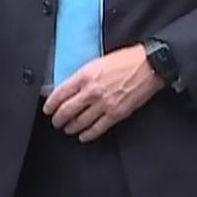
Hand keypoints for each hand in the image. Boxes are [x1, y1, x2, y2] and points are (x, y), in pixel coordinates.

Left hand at [42, 45, 163, 141]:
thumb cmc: (126, 60)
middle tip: (56, 122)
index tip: (48, 109)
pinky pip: (97, 128)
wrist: (149, 66)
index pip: (60, 94)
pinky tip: (83, 136)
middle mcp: (91, 91)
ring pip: (80, 122)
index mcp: (85, 76)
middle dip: (58, 119)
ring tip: (68, 129)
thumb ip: (83, 76)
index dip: (51, 104)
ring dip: (71, 128)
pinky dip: (87, 135)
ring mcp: (104, 104)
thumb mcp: (98, 62)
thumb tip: (71, 87)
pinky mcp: (116, 114)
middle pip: (67, 111)